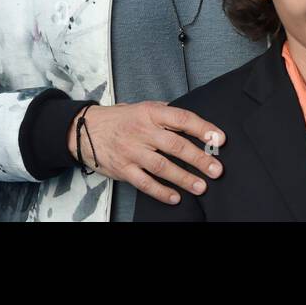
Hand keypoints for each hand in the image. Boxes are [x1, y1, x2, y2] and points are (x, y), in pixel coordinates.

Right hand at [68, 101, 225, 204]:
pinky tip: (176, 197)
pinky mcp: (123, 169)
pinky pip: (144, 183)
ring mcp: (132, 152)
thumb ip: (166, 114)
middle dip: (199, 158)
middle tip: (216, 169)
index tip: (219, 139)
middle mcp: (142, 131)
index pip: (182, 119)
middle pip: (175, 146)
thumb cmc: (121, 119)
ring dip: (184, 178)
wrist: (86, 130)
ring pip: (162, 167)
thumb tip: (195, 124)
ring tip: (201, 187)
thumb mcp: (143, 107)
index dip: (203, 129)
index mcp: (150, 113)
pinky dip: (161, 192)